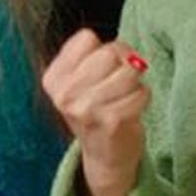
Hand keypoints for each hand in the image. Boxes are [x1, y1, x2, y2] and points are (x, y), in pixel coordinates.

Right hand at [41, 28, 150, 187]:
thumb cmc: (96, 111)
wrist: (104, 156)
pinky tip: (131, 109)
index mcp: (53, 79)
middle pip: (110, 52)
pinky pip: (142, 92)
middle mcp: (65, 94)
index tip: (104, 68)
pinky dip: (143, 98)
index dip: (103, 48)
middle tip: (119, 82)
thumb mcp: (77, 82)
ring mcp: (87, 109)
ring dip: (135, 82)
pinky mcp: (112, 121)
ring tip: (124, 96)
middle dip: (123, 63)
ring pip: (130, 70)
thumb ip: (90, 56)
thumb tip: (125, 51)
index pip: (87, 38)